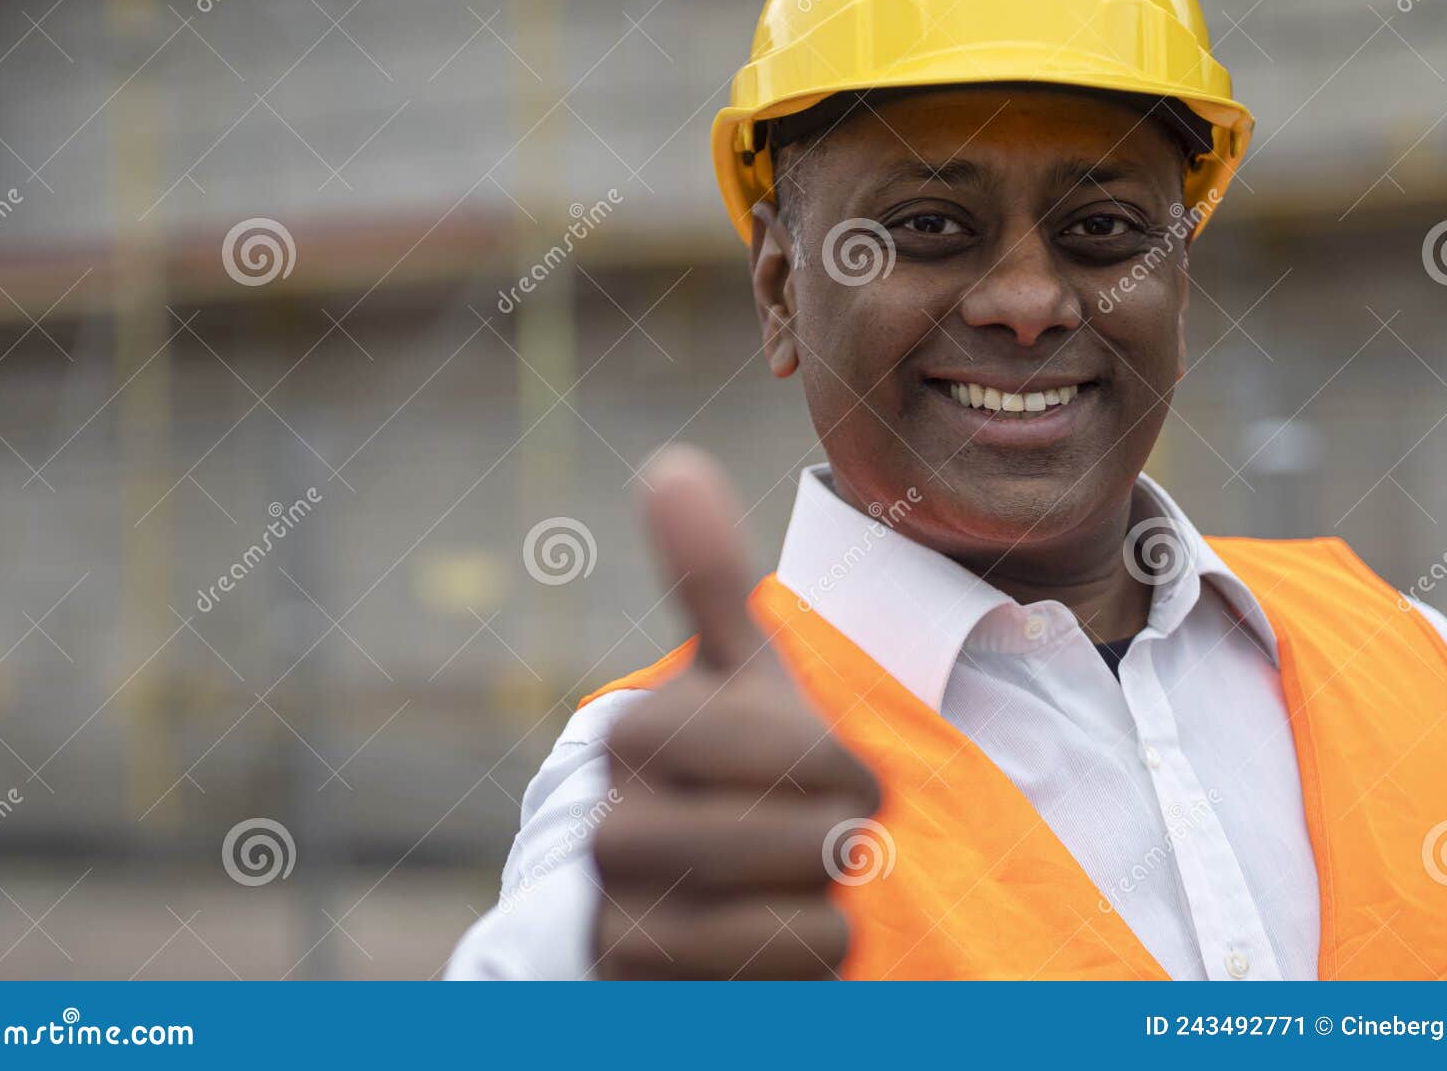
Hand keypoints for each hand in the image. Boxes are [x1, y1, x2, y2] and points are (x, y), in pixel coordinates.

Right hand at [591, 445, 881, 978]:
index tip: (836, 771)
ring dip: (825, 898)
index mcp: (635, 731)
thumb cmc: (745, 773)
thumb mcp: (745, 678)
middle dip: (836, 832)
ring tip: (800, 884)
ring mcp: (620, 912)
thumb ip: (709, 579)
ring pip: (786, 906)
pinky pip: (770, 976)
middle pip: (790, 829)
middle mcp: (610, 822)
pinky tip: (783, 936)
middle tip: (828, 834)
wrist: (710, 900)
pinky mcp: (635, 983)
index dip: (837, 763)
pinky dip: (806, 958)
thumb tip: (669, 464)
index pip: (784, 746)